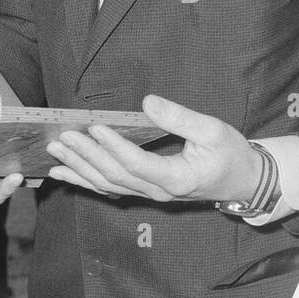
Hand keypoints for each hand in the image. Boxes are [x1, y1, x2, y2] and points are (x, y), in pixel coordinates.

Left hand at [46, 94, 261, 202]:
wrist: (242, 181)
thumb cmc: (230, 154)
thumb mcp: (213, 130)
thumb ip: (180, 118)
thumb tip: (148, 102)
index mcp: (178, 178)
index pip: (138, 164)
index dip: (114, 147)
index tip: (95, 127)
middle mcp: (159, 192)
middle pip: (115, 176)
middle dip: (87, 156)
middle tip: (64, 136)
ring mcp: (150, 195)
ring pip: (107, 186)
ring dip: (80, 168)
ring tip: (56, 151)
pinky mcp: (144, 192)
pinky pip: (109, 190)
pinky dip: (84, 181)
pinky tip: (63, 171)